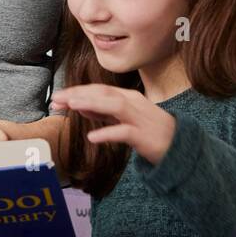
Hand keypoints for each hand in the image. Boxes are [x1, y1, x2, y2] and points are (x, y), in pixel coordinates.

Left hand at [51, 84, 176, 165]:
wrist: (179, 146)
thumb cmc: (150, 131)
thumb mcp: (124, 118)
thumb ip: (104, 111)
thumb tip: (80, 104)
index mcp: (128, 97)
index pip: (99, 89)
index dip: (77, 91)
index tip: (57, 96)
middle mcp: (134, 103)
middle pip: (103, 93)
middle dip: (79, 94)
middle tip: (56, 99)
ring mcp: (140, 118)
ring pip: (115, 105)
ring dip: (92, 104)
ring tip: (73, 106)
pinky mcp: (144, 136)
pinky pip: (124, 132)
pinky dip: (107, 133)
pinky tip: (92, 137)